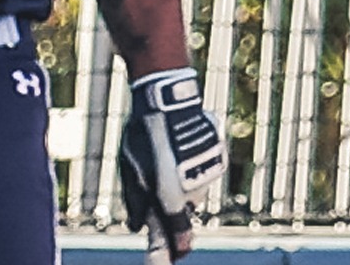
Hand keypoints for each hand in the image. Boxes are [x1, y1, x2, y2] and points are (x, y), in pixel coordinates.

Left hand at [119, 68, 224, 262]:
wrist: (169, 101)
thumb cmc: (142, 136)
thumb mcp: (130, 168)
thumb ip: (135, 200)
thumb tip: (134, 227)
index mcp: (170, 199)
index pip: (176, 238)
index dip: (171, 252)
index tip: (171, 260)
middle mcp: (195, 194)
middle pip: (183, 210)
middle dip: (170, 202)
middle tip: (154, 173)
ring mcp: (209, 177)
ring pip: (195, 190)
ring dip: (182, 180)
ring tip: (166, 150)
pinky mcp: (219, 161)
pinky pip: (204, 171)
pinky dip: (194, 163)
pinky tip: (181, 143)